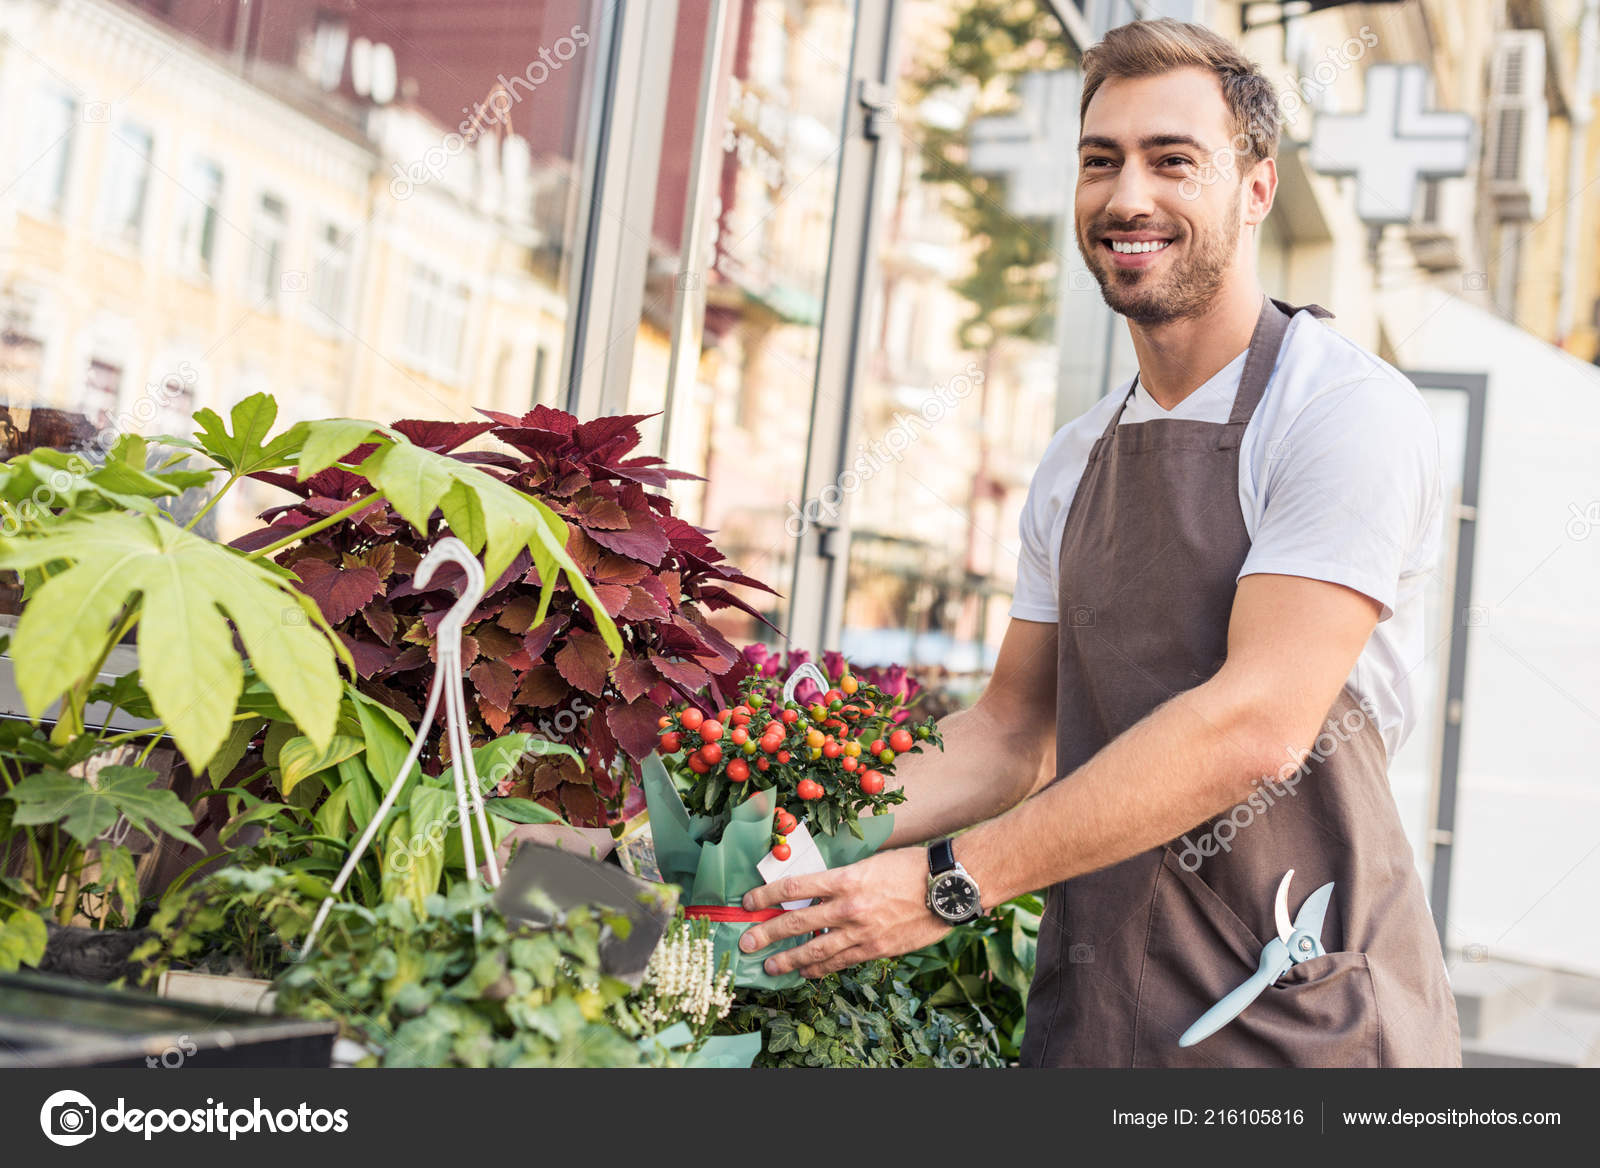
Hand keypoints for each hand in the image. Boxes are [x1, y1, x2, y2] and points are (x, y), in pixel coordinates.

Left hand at [738, 846, 951, 977]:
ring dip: (788, 960)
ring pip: (815, 950)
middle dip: (766, 934)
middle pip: (796, 923)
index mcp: (845, 878)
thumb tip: (815, 887)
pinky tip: (807, 971)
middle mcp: (848, 907)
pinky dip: (821, 968)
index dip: (766, 895)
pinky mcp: (876, 950)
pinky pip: (840, 962)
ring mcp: (861, 932)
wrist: (947, 887)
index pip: (793, 887)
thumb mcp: (870, 862)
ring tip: (769, 967)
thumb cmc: (911, 867)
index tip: (748, 902)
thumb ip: (842, 876)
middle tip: (745, 943)